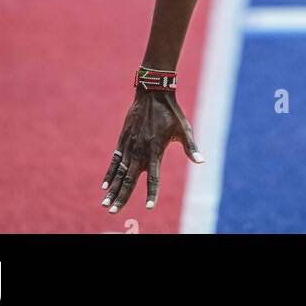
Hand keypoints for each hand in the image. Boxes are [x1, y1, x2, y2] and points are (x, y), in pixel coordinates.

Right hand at [100, 91, 203, 213]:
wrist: (152, 93)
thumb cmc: (171, 112)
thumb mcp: (184, 129)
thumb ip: (191, 148)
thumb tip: (202, 161)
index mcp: (156, 151)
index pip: (153, 178)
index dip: (152, 193)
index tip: (149, 207)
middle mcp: (140, 151)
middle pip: (129, 180)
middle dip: (121, 197)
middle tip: (114, 212)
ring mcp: (129, 146)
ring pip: (119, 173)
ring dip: (112, 189)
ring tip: (106, 204)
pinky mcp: (123, 140)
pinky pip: (115, 161)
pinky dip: (109, 173)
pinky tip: (104, 185)